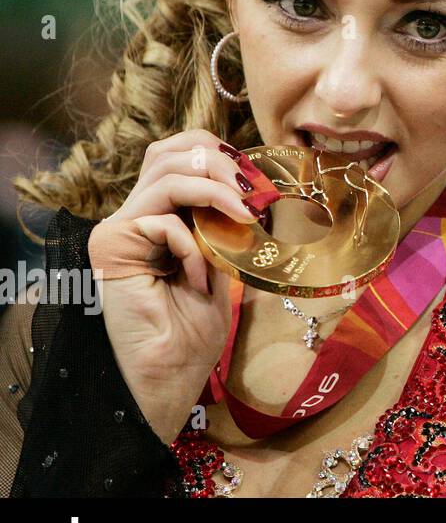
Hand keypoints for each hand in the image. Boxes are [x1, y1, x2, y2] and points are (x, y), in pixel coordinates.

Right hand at [94, 130, 261, 442]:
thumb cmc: (196, 326)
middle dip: (218, 161)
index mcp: (162, 212)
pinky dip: (193, 242)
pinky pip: (163, 220)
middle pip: (169, 151)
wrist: (171, 372)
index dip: (219, 153)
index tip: (257, 180)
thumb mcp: (222, 259)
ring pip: (165, 172)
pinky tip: (202, 275)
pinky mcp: (111, 244)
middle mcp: (136, 213)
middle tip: (254, 190)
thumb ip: (224, 221)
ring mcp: (120, 227)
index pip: (181, 154)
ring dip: (215, 190)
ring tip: (246, 215)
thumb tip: (254, 184)